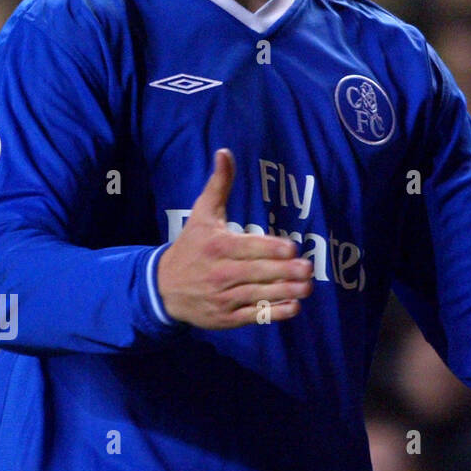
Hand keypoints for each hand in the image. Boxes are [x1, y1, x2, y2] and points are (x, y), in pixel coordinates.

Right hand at [157, 149, 313, 327]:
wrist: (162, 288)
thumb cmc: (190, 246)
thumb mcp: (202, 213)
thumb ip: (219, 184)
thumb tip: (225, 152)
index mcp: (217, 246)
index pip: (248, 248)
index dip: (271, 249)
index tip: (292, 248)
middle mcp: (219, 273)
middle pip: (257, 273)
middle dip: (285, 271)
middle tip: (308, 268)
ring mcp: (223, 297)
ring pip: (258, 295)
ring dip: (285, 292)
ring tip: (307, 287)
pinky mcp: (226, 317)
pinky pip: (253, 315)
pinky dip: (273, 313)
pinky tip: (293, 307)